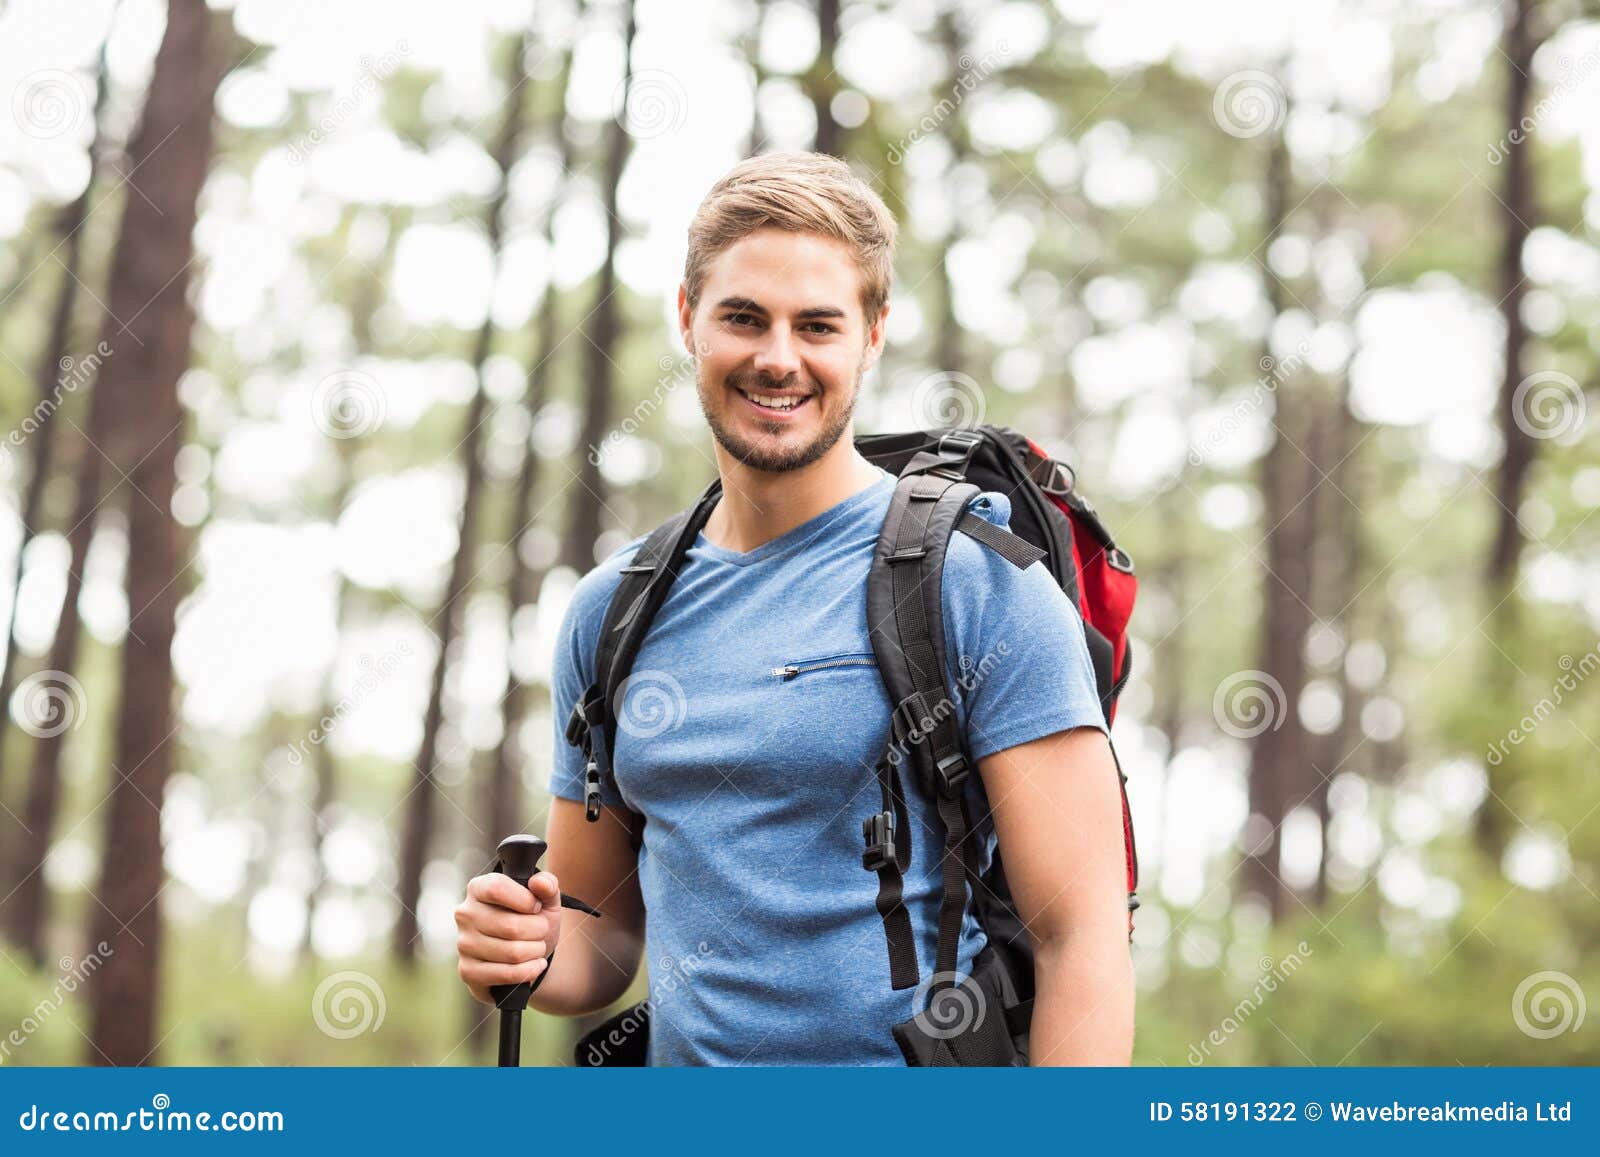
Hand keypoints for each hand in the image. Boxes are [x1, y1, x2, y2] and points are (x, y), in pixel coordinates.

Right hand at [454, 869, 563, 1006]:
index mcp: (478, 888)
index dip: (525, 900)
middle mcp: (465, 915)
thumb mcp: (546, 899)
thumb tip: (541, 883)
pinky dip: (529, 970)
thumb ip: (548, 884)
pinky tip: (536, 964)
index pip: (497, 889)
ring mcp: (464, 944)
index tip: (536, 907)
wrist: (526, 953)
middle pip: (511, 926)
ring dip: (536, 951)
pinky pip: (506, 974)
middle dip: (538, 930)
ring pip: (512, 953)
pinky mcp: (468, 971)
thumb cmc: (532, 920)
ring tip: (538, 947)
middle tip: (541, 930)